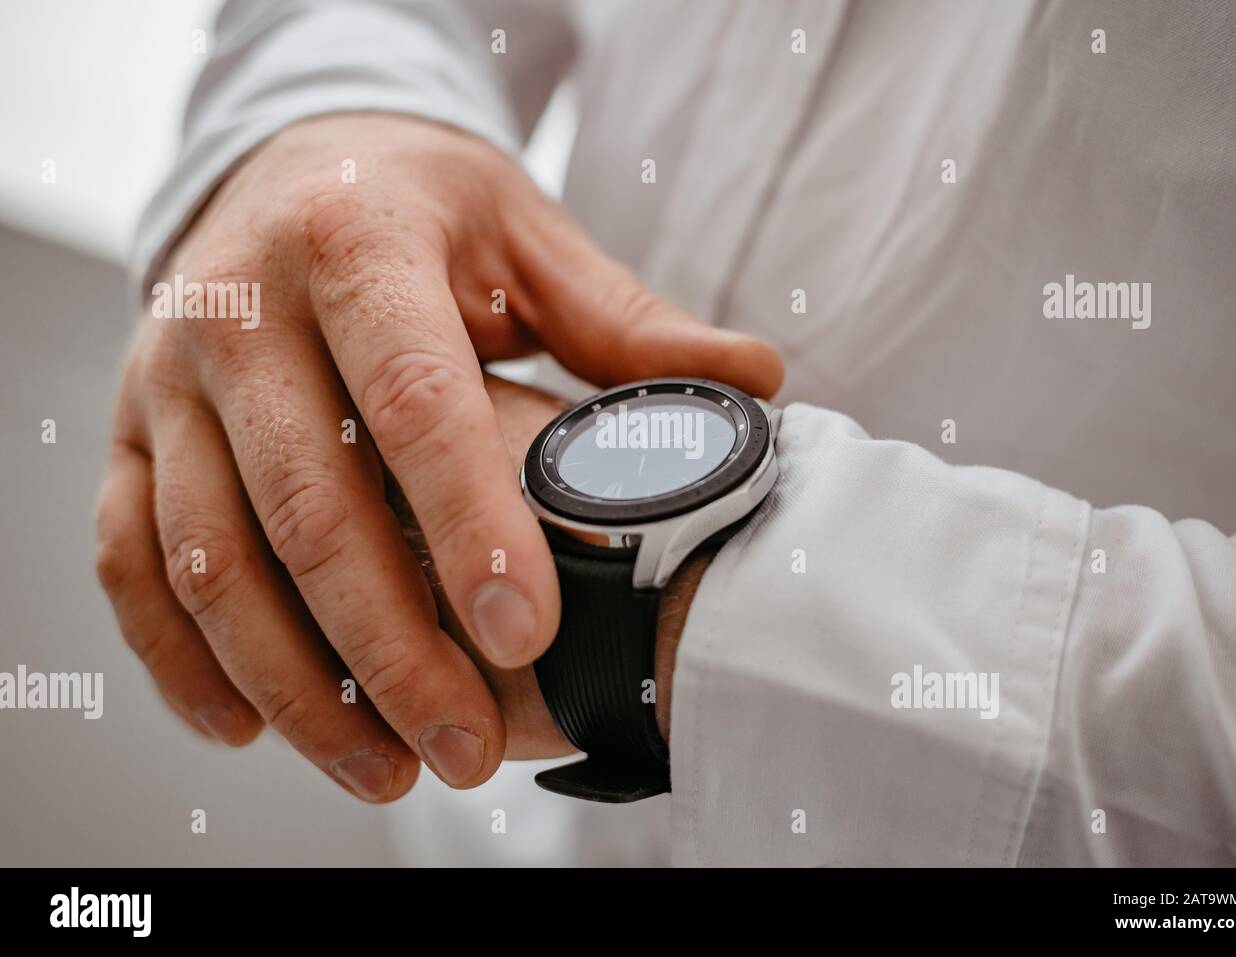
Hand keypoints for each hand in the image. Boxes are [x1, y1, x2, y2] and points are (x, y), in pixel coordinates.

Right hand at [95, 112, 781, 800]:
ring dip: (295, 682)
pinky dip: (183, 654)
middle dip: (391, 648)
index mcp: (356, 246)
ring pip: (211, 556)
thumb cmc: (423, 207)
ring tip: (387, 770)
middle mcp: (243, 309)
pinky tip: (251, 727)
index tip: (527, 636)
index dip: (471, 526)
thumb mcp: (526, 236)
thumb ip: (626, 321)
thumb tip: (754, 379)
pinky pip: (131, 556)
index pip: (414, 402)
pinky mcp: (133, 429)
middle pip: (309, 507)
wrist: (289, 162)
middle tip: (469, 749)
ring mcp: (171, 377)